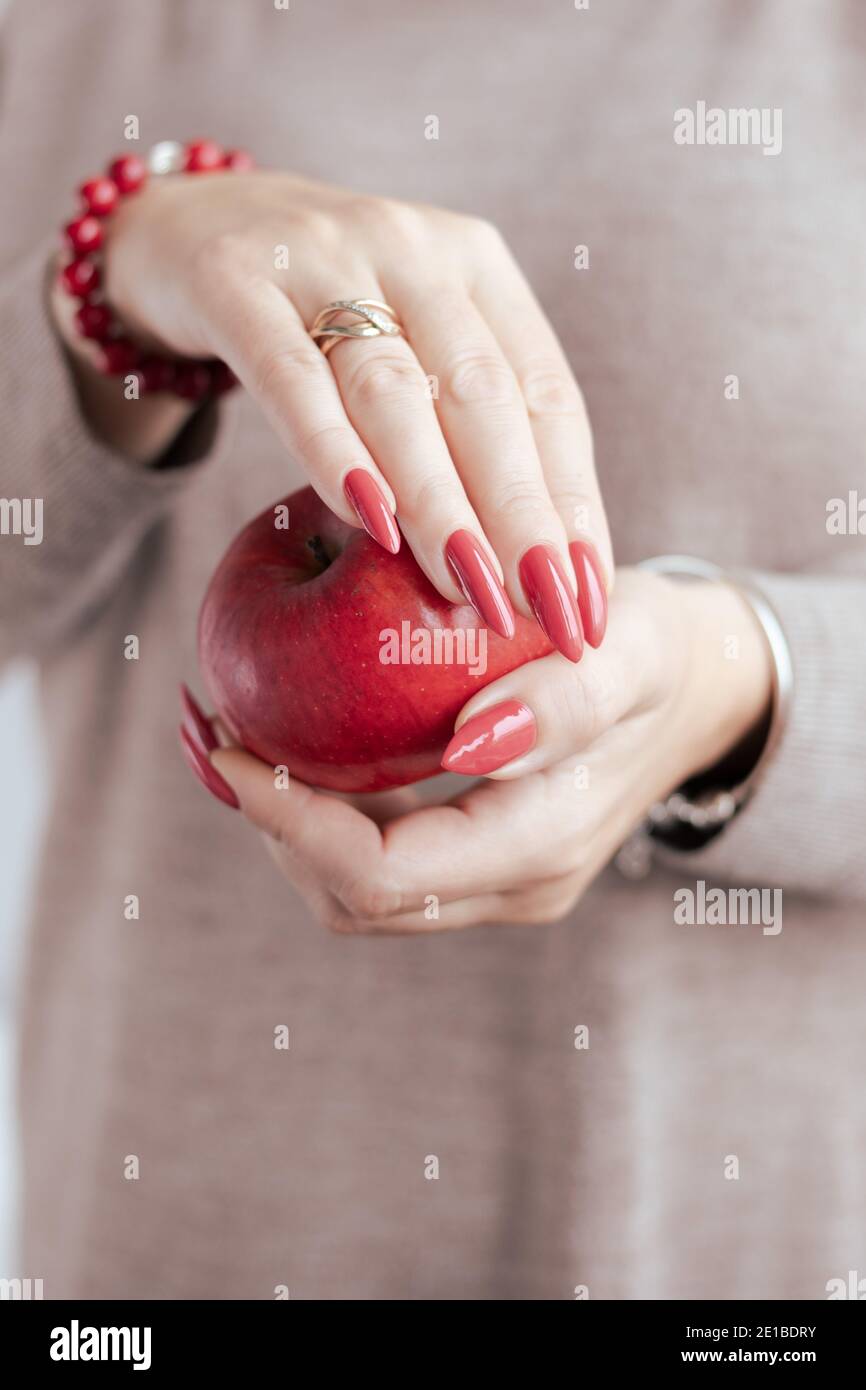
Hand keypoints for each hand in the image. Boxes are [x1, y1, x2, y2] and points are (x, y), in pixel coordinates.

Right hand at [55, 168, 610, 656]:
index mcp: (477, 266)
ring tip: (474, 588)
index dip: (574, 499)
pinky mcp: (236, 281)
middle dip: (523, 514)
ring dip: (440, 501)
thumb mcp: (409, 341)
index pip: (546, 394)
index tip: (589, 593)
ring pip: (395, 392)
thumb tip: (532, 560)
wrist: (188, 221)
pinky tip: (373, 523)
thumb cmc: (321, 313)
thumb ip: (461, 420)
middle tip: (549, 609)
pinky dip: (334, 452)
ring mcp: (322, 256)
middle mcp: (413, 248)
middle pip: (482, 397)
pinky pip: (290, 378)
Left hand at [184, 570, 771, 932]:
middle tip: (215, 733)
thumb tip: (469, 741)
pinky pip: (380, 860)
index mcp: (537, 850)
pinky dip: (323, 816)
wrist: (696, 688)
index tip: (232, 744)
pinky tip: (294, 745)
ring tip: (238, 738)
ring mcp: (498, 885)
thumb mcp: (626, 652)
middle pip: (352, 899)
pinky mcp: (481, 861)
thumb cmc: (657, 651)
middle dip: (271, 827)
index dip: (288, 821)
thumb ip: (566, 702)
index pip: (380, 876)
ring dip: (288, 827)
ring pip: (356, 892)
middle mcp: (512, 888)